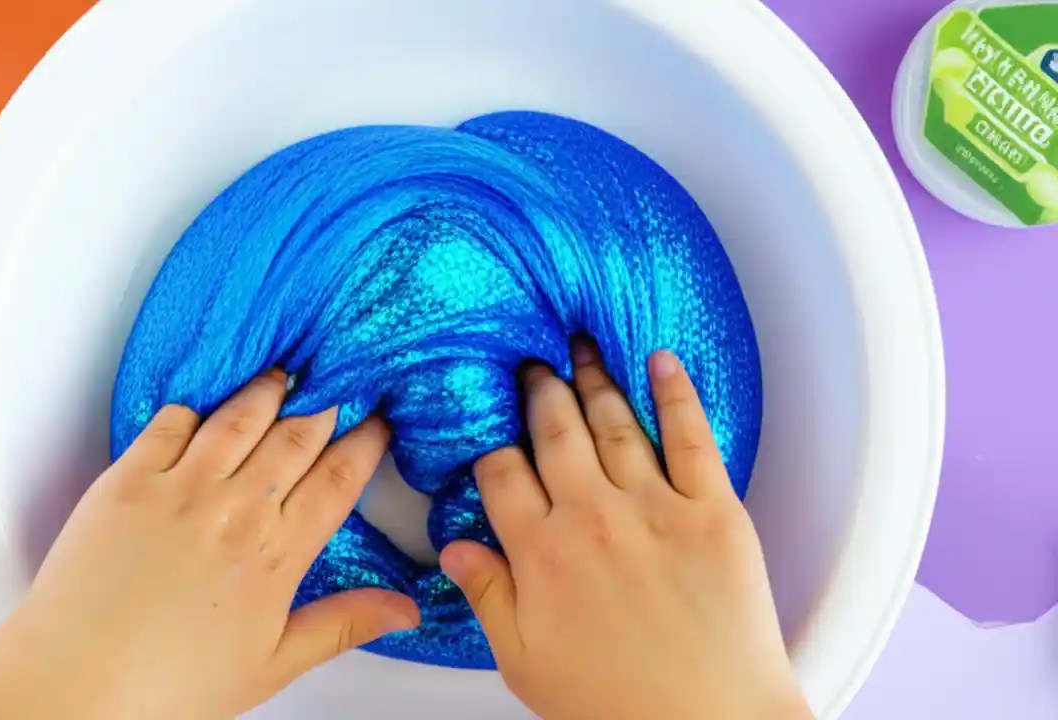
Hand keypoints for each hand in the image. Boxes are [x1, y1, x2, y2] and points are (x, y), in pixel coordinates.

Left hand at [0, 370, 418, 719]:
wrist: (75, 686)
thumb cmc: (167, 687)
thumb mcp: (272, 664)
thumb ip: (342, 625)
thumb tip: (402, 609)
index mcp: (277, 555)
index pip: (339, 478)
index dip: (367, 441)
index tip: (378, 421)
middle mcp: (235, 510)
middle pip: (298, 433)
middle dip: (327, 401)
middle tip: (340, 380)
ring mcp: (180, 488)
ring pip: (241, 415)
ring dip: (270, 388)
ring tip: (287, 372)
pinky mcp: (128, 479)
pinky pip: (173, 421)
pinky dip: (198, 405)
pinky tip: (209, 403)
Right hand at [441, 345, 811, 719]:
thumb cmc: (614, 704)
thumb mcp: (524, 662)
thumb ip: (487, 596)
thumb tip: (454, 547)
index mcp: (541, 553)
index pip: (503, 473)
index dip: (494, 442)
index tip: (492, 419)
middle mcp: (592, 517)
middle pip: (555, 432)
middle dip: (540, 390)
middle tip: (533, 361)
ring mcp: (655, 508)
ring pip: (614, 423)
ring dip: (595, 379)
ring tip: (582, 347)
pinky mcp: (713, 510)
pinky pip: (692, 436)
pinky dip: (676, 393)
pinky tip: (662, 361)